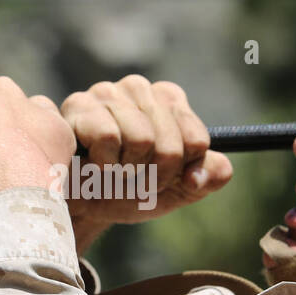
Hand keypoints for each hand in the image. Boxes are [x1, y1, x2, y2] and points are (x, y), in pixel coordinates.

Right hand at [59, 76, 232, 247]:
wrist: (79, 206)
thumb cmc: (126, 192)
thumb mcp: (175, 190)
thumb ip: (206, 177)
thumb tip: (217, 169)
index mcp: (169, 100)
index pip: (197, 140)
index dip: (181, 172)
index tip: (164, 180)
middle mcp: (141, 88)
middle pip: (171, 144)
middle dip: (152, 176)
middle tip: (132, 180)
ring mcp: (108, 91)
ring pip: (142, 139)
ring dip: (126, 171)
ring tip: (110, 170)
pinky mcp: (79, 104)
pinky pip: (109, 138)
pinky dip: (103, 163)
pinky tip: (91, 161)